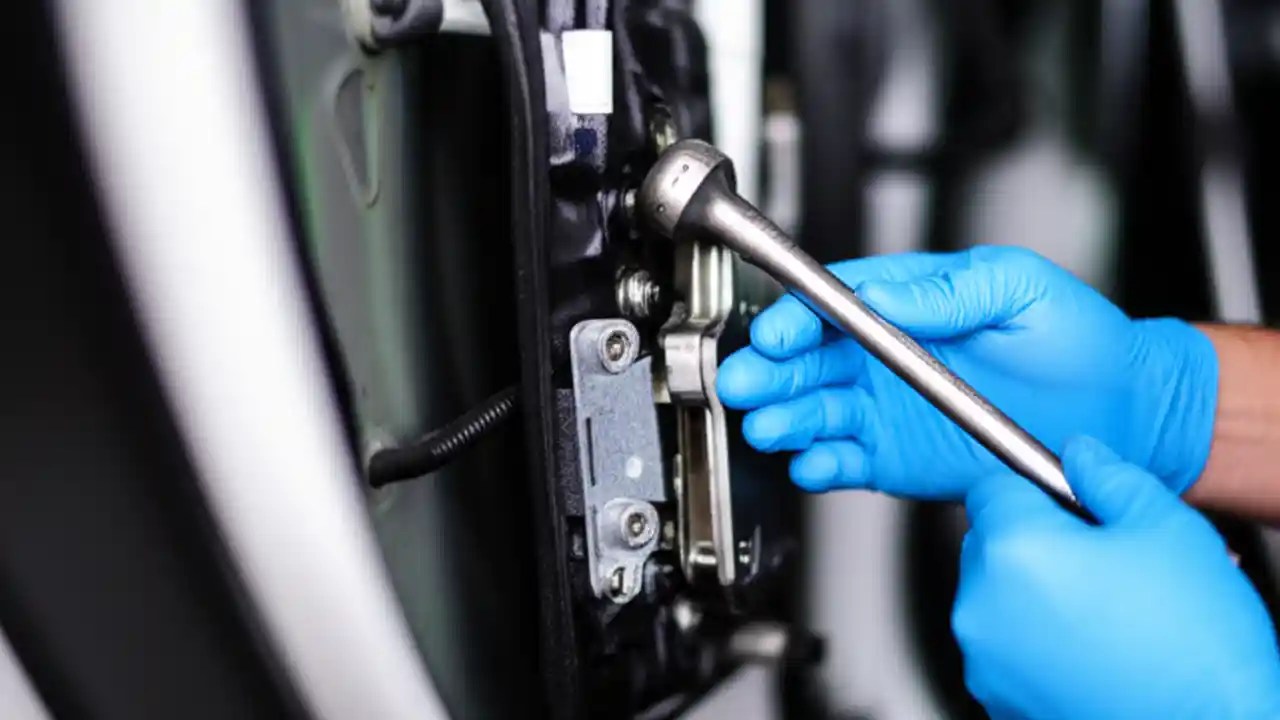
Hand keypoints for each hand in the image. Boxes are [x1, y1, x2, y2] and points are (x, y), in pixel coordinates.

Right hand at [716, 245, 1217, 499]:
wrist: (1118, 412)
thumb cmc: (1079, 338)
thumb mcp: (1021, 287)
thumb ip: (948, 290)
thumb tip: (882, 295)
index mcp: (908, 302)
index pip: (835, 303)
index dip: (799, 317)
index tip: (782, 333)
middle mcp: (886, 355)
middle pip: (808, 358)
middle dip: (770, 370)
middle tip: (747, 382)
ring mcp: (886, 407)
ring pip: (815, 410)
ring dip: (785, 418)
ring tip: (771, 427)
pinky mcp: (893, 456)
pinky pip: (843, 460)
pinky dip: (819, 464)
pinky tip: (809, 462)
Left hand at [954, 437, 1279, 719]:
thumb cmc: (1196, 650)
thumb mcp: (1167, 530)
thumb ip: (1109, 478)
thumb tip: (1080, 455)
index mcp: (1013, 549)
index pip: (992, 486)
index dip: (1035, 487)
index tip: (1069, 500)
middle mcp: (980, 606)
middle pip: (992, 542)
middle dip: (1041, 540)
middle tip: (1107, 558)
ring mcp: (985, 660)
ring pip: (1001, 597)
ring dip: (1041, 593)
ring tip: (1113, 610)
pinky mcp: (997, 699)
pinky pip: (1009, 648)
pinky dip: (1041, 642)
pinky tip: (1099, 647)